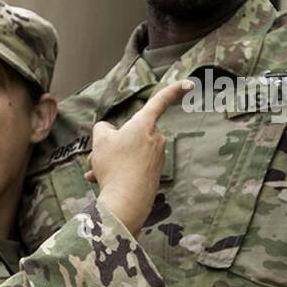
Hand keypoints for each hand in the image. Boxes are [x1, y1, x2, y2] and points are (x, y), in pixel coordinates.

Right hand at [86, 80, 191, 233]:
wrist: (126, 202)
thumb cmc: (114, 167)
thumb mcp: (100, 141)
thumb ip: (103, 129)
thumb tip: (109, 131)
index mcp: (144, 124)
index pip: (160, 101)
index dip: (173, 90)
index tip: (189, 84)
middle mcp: (155, 139)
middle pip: (133, 132)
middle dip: (115, 142)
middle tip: (98, 156)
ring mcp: (157, 157)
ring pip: (130, 151)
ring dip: (113, 159)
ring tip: (98, 172)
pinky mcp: (154, 173)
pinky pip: (133, 166)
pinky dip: (119, 171)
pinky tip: (103, 180)